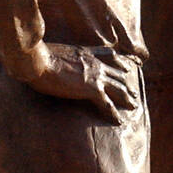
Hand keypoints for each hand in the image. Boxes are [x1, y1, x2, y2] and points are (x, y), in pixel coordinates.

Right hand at [9, 43, 140, 123]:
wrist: (39, 62)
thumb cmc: (37, 58)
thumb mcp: (52, 51)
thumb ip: (57, 56)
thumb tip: (48, 60)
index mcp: (86, 52)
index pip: (109, 55)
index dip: (119, 61)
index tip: (127, 67)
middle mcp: (95, 63)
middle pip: (116, 73)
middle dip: (126, 83)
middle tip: (134, 91)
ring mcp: (96, 76)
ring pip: (117, 88)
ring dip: (126, 97)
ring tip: (134, 105)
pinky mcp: (92, 89)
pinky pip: (107, 104)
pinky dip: (114, 113)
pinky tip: (119, 121)